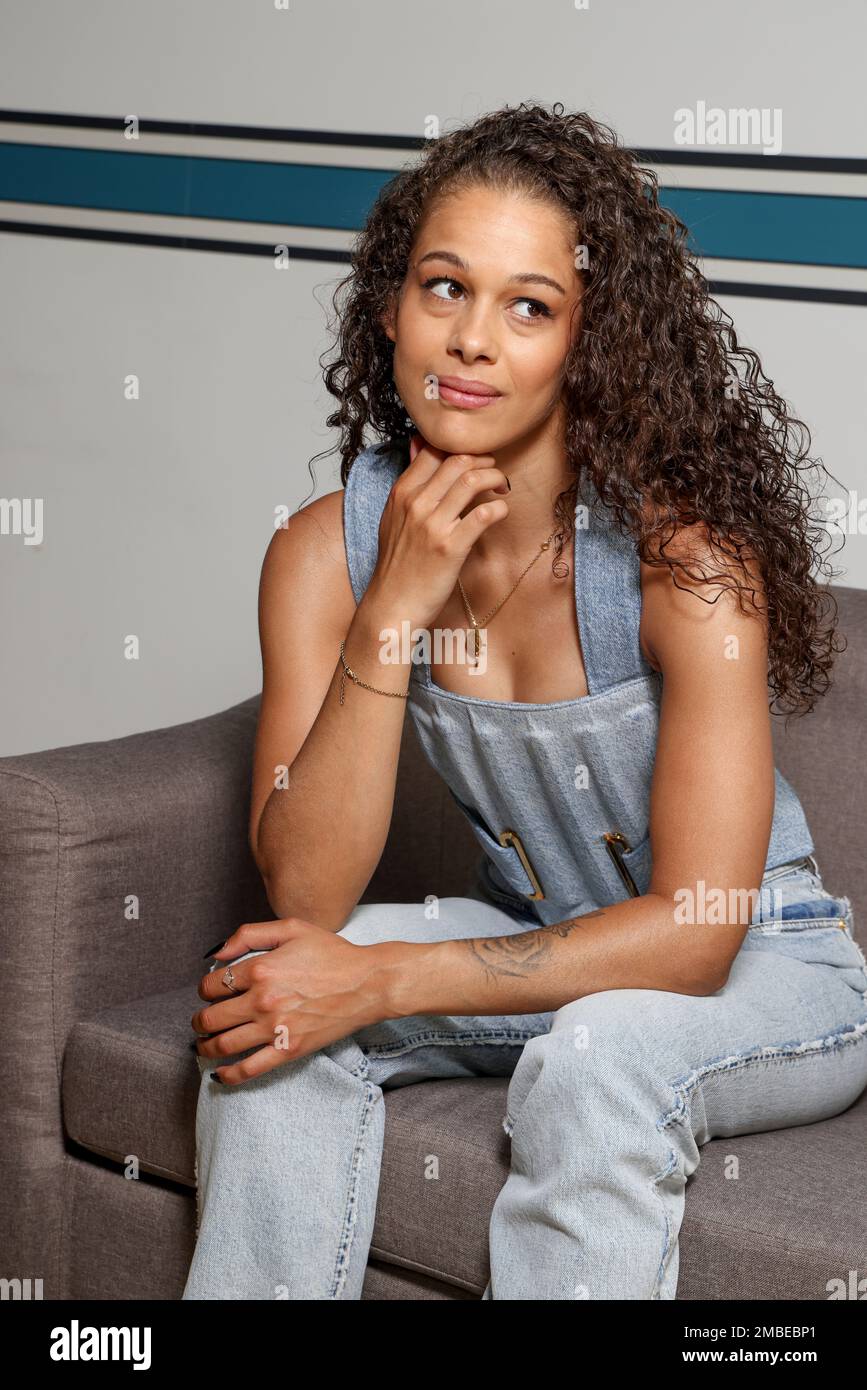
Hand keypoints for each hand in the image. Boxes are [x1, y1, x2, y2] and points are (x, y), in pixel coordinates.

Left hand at [190, 918, 389, 1084]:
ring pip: (223, 1045)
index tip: (210, 992)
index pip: (212, 984)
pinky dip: (227, 1075)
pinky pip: (248, 1069)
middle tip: (200, 1021)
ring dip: (205, 1047)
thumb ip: (249, 934)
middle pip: (211, 1018)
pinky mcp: (288, 1050)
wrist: (367, 984)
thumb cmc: (333, 954)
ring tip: (203, 1045)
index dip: (205, 988)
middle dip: (199, 1021)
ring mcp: (274, 1028)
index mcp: (260, 968)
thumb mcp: (291, 929)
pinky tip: (219, 1074)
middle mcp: (262, 1000)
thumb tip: (217, 953)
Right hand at [365, 430, 509, 629]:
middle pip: (458, 460)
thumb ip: (409, 484)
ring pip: (472, 480)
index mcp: (401, 493)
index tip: (474, 459)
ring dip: (496, 478)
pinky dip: (499, 508)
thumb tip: (418, 445)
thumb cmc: (397, 564)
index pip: (434, 450)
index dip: (461, 448)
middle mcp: (415, 504)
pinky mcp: (451, 547)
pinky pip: (483, 515)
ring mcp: (433, 525)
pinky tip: (501, 512)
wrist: (392, 606)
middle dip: (484, 461)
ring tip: (502, 487)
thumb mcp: (393, 517)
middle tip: (494, 472)